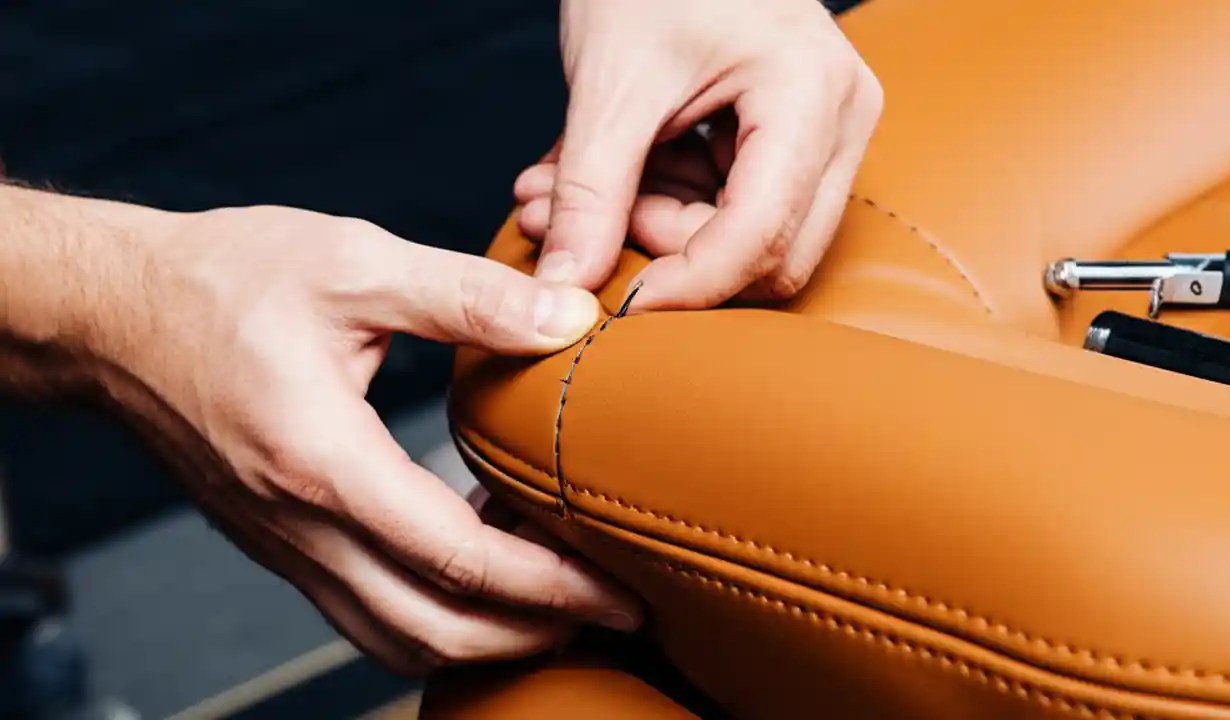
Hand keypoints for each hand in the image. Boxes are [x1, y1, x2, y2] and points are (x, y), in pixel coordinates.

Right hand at [92, 205, 640, 673]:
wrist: (115, 314)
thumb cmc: (224, 279)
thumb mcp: (354, 263)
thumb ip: (468, 296)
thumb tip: (569, 318)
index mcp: (323, 463)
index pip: (458, 561)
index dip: (551, 586)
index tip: (620, 589)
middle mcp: (301, 526)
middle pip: (433, 631)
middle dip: (534, 635)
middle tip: (611, 611)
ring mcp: (285, 545)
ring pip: (396, 638)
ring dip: (484, 639)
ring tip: (558, 604)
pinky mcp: (279, 542)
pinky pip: (365, 610)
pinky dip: (433, 613)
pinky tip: (478, 565)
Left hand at [515, 0, 881, 310]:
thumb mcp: (610, 84)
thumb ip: (588, 194)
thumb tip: (566, 290)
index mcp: (809, 93)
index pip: (760, 236)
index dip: (686, 285)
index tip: (615, 305)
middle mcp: (839, 119)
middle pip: (772, 255)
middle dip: (672, 257)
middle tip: (586, 226)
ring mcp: (825, 131)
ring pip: (752, 243)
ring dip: (656, 233)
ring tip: (566, 198)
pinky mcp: (794, 140)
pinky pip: (737, 212)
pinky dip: (665, 207)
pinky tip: (604, 183)